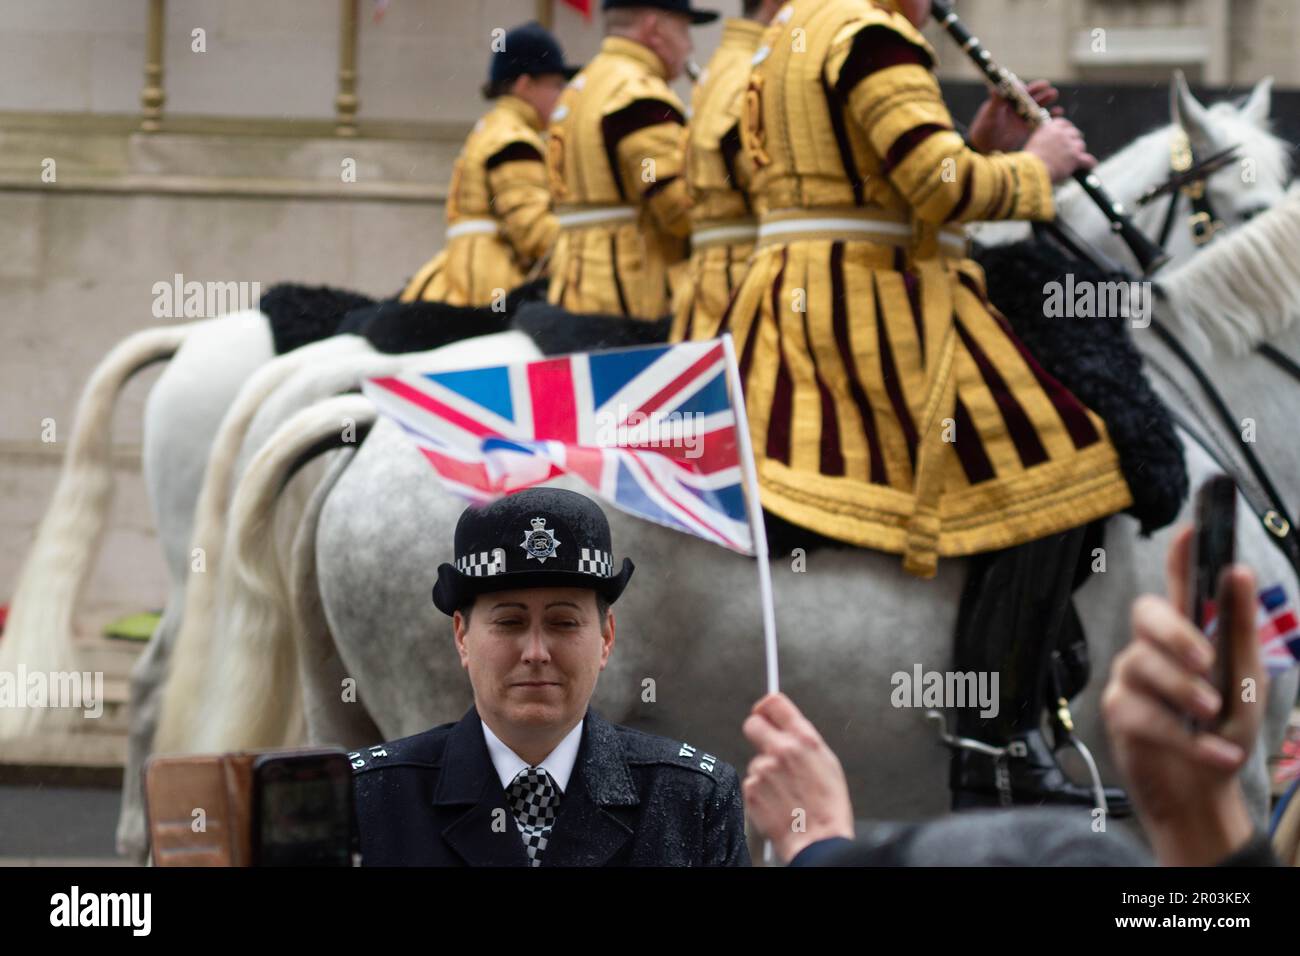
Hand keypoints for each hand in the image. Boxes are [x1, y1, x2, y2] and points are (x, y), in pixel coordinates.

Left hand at [741, 692, 854, 862]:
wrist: (819, 840)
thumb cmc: (828, 806)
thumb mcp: (827, 762)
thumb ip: (804, 740)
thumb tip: (788, 726)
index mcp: (804, 739)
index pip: (774, 703)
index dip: (766, 706)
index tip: (764, 711)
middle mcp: (781, 750)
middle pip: (752, 723)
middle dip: (757, 731)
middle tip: (765, 745)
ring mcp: (763, 770)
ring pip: (755, 760)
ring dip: (765, 771)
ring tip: (784, 790)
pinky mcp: (752, 789)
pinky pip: (751, 782)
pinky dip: (760, 791)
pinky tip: (776, 801)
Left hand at [969, 78, 1061, 153]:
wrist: (984, 148)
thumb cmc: (983, 129)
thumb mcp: (990, 114)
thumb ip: (996, 100)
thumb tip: (996, 86)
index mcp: (1005, 101)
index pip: (1018, 89)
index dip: (1024, 87)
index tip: (1027, 86)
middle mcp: (1014, 107)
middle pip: (1030, 96)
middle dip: (1039, 91)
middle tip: (1048, 86)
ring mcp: (1020, 117)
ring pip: (1036, 106)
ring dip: (1045, 100)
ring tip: (1053, 94)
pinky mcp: (1025, 129)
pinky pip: (1039, 121)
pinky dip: (1049, 116)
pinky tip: (1058, 112)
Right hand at [1024, 117, 1096, 182]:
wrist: (1030, 171)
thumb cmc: (1027, 161)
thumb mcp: (1033, 144)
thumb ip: (1043, 139)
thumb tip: (1049, 145)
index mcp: (1049, 128)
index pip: (1064, 123)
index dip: (1066, 130)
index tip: (1066, 134)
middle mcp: (1061, 134)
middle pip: (1075, 133)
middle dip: (1073, 141)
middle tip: (1070, 149)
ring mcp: (1070, 145)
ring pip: (1081, 146)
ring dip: (1078, 152)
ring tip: (1073, 161)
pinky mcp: (1075, 158)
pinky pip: (1089, 160)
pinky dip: (1089, 164)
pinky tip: (1088, 166)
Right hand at [1101, 526, 1265, 865]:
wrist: (1201, 794)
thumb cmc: (1223, 731)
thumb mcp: (1246, 680)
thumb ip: (1240, 629)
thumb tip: (1237, 571)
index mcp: (1188, 634)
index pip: (1178, 581)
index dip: (1181, 552)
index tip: (1192, 526)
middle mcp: (1154, 648)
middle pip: (1146, 615)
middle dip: (1175, 634)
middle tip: (1205, 661)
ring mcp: (1131, 678)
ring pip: (1144, 666)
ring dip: (1184, 693)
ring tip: (1213, 717)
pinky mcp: (1119, 713)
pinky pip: (1143, 713)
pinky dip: (1186, 738)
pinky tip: (1215, 753)